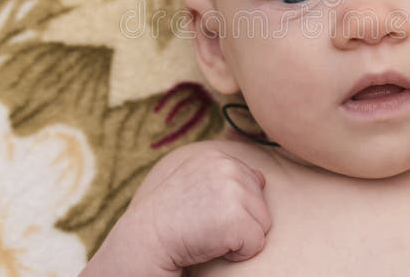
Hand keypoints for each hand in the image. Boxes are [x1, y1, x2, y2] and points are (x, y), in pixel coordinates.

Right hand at [147, 148, 271, 267]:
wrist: (147, 239)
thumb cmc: (169, 215)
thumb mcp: (194, 180)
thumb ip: (225, 175)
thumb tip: (262, 178)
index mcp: (218, 157)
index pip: (253, 182)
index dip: (234, 205)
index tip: (206, 210)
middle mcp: (228, 168)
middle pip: (260, 203)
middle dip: (240, 220)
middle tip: (207, 224)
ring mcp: (234, 192)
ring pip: (262, 224)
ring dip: (241, 236)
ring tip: (210, 232)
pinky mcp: (237, 220)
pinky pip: (256, 244)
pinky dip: (238, 254)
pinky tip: (213, 245)